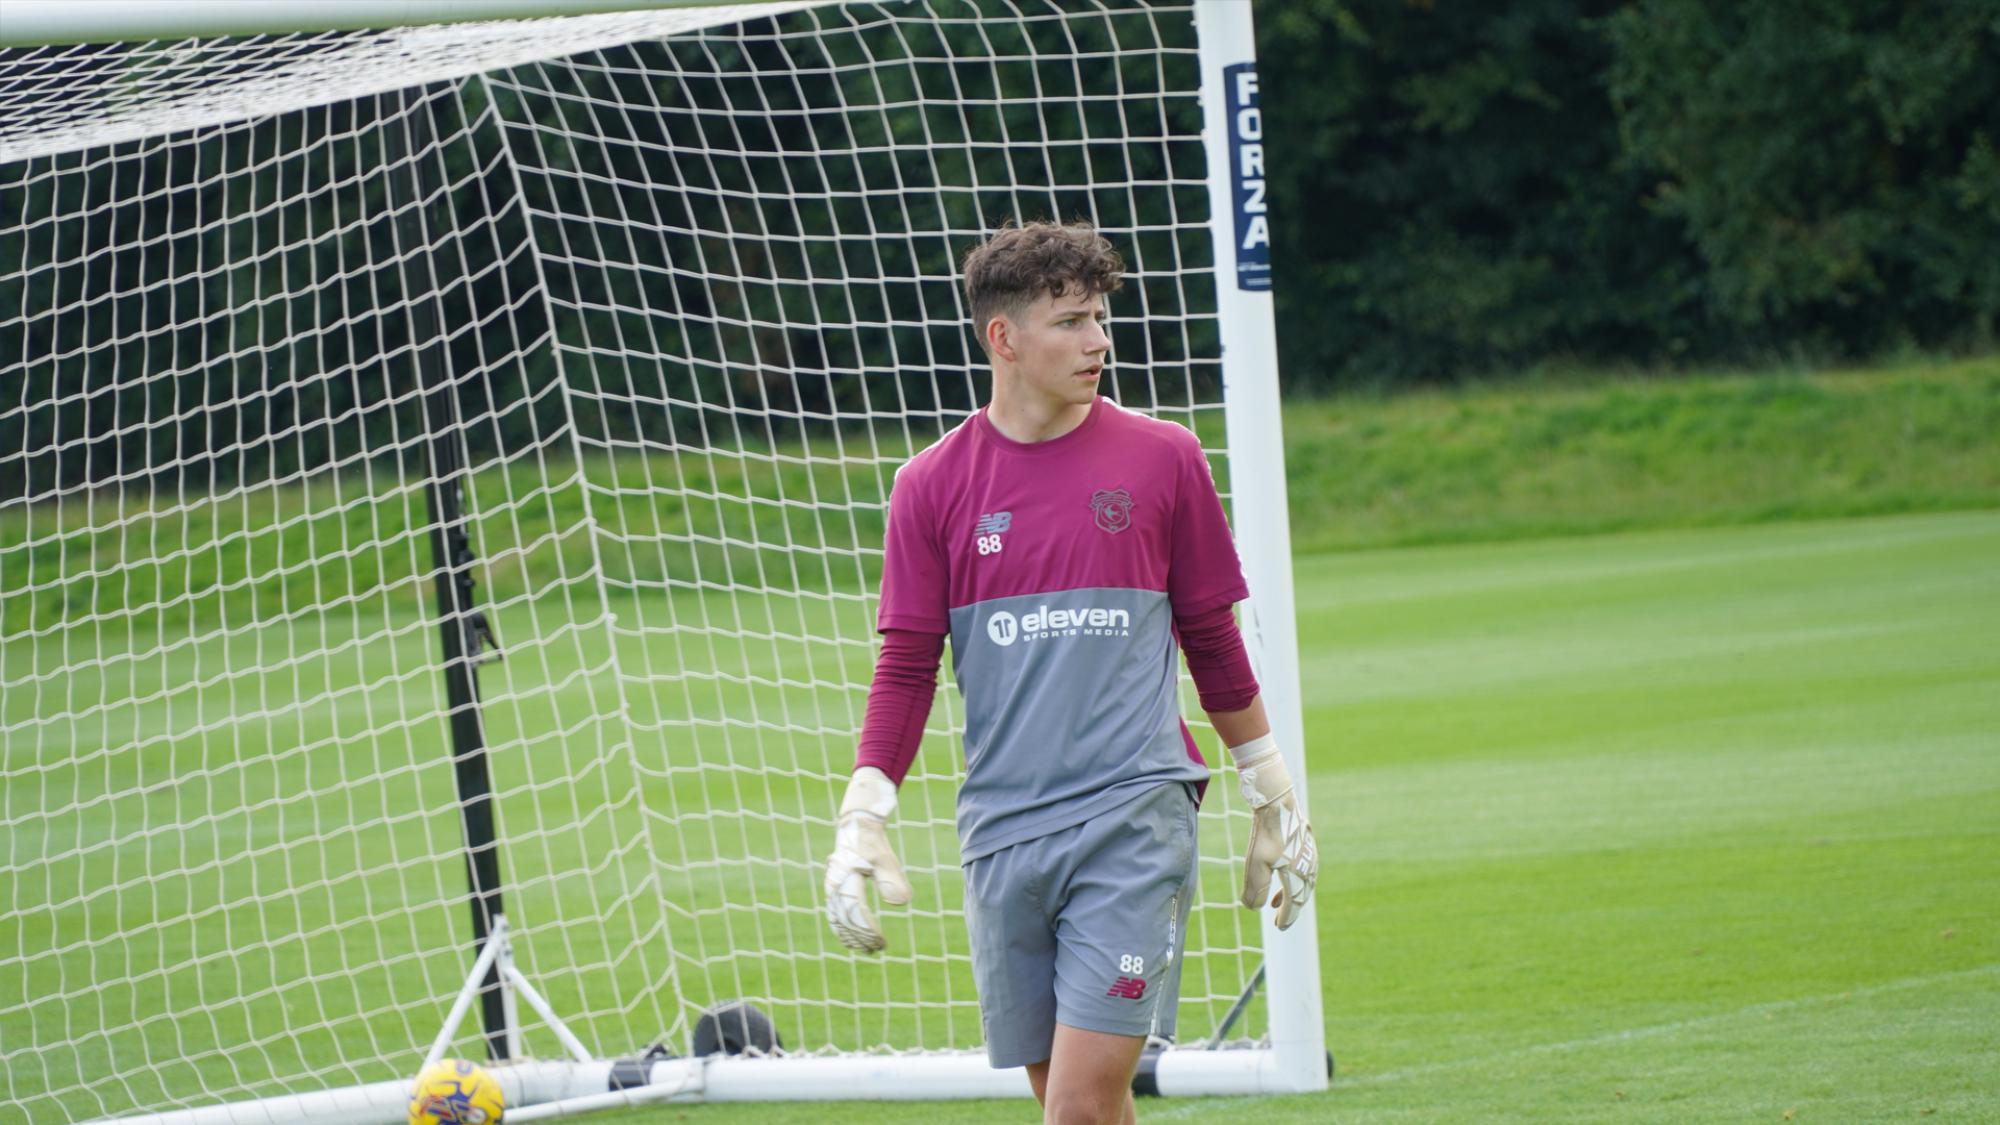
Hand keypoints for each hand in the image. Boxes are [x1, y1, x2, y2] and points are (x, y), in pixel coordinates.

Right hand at [823, 767, 912, 951]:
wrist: (857, 825)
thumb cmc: (873, 843)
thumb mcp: (886, 859)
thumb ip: (892, 880)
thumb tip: (902, 903)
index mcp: (847, 880)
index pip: (858, 914)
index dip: (869, 932)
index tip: (882, 943)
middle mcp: (835, 887)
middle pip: (846, 921)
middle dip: (860, 938)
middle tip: (877, 950)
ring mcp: (832, 888)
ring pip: (837, 919)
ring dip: (850, 937)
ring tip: (865, 950)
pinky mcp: (833, 888)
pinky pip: (834, 913)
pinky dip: (842, 928)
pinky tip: (851, 939)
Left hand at [1232, 735, 1317, 929]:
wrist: (1278, 799)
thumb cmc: (1267, 833)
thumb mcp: (1256, 864)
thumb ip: (1255, 889)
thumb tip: (1253, 908)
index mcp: (1300, 875)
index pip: (1295, 903)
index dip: (1287, 917)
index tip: (1279, 928)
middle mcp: (1309, 866)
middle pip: (1302, 893)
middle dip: (1291, 907)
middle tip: (1280, 919)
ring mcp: (1309, 851)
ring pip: (1302, 878)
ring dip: (1289, 892)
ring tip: (1274, 900)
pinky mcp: (1304, 839)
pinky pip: (1300, 864)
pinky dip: (1291, 875)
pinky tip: (1279, 871)